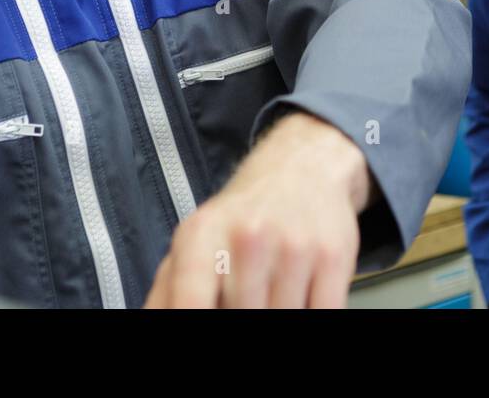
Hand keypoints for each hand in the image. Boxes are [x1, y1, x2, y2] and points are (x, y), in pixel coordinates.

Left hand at [144, 110, 370, 307]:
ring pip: (284, 318)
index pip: (189, 303)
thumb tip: (155, 320)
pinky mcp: (333, 257)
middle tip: (246, 299)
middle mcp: (247, 238)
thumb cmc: (243, 215)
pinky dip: (311, 311)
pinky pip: (323, 314)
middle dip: (243, 313)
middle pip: (241, 316)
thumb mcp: (194, 242)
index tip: (209, 321)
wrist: (303, 166)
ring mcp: (293, 247)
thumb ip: (168, 291)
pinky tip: (300, 297)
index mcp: (201, 236)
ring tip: (272, 293)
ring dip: (279, 313)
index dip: (193, 323)